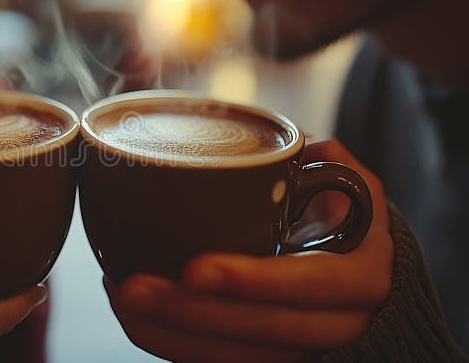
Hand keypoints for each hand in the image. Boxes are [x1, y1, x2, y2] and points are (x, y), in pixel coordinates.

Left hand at [105, 140, 392, 362]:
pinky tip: (132, 314)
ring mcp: (301, 347)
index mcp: (362, 272)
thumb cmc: (337, 210)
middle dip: (192, 314)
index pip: (313, 285)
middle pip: (264, 332)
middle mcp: (339, 321)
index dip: (255, 282)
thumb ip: (318, 161)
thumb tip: (286, 141)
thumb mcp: (344, 180)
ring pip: (235, 357)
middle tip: (133, 286)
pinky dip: (168, 341)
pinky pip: (216, 361)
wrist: (352, 260)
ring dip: (170, 332)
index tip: (194, 269)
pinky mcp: (266, 355)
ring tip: (121, 297)